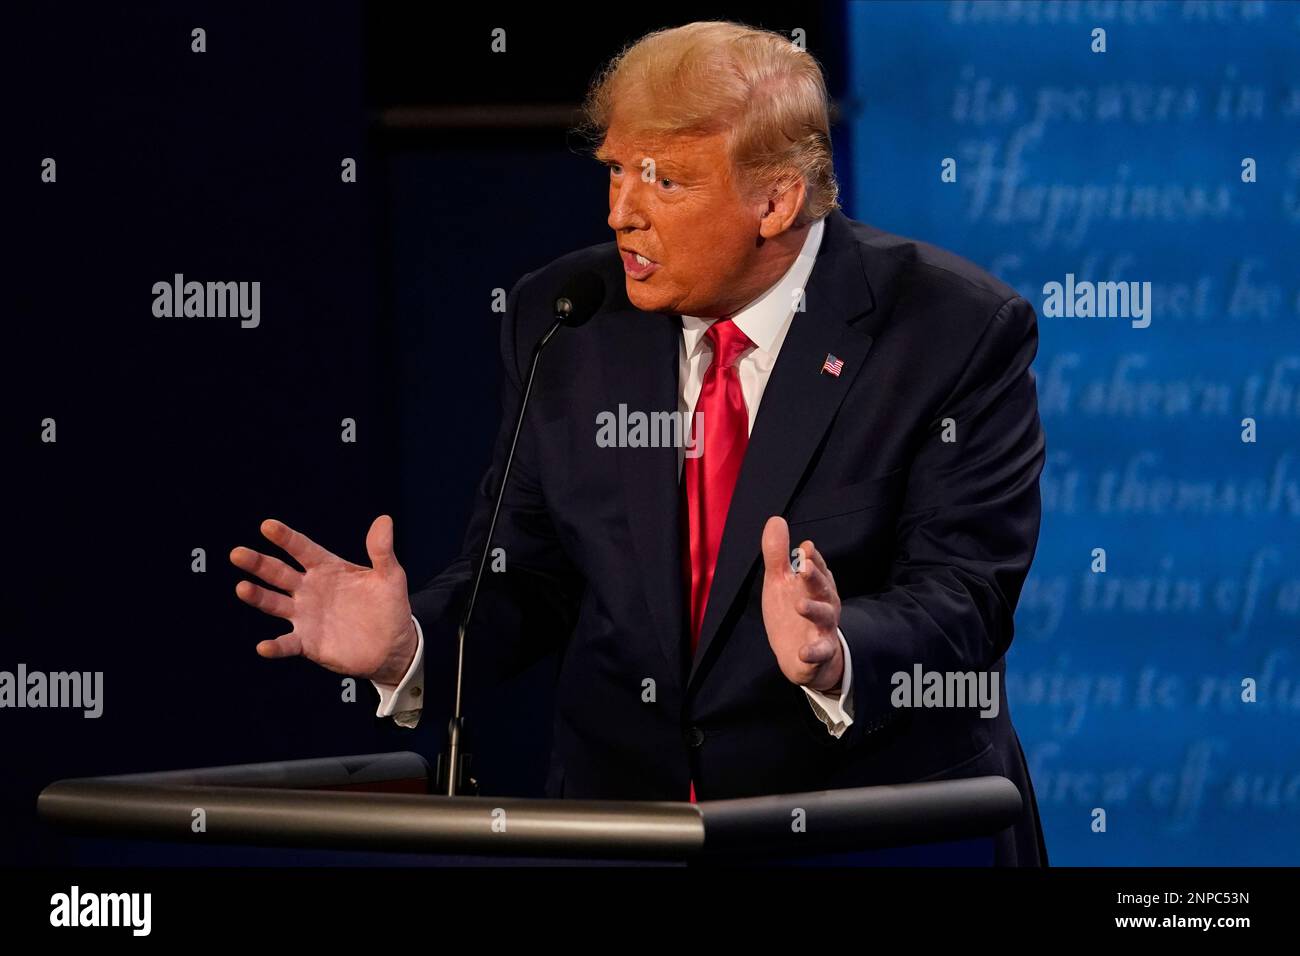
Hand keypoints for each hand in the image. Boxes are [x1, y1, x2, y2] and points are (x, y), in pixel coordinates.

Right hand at [230, 515, 417, 684]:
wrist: (393, 645)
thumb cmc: (390, 606)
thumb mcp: (390, 576)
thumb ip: (382, 551)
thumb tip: (384, 520)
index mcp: (327, 568)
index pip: (302, 549)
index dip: (286, 538)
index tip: (268, 526)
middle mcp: (309, 589)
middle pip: (278, 573)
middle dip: (258, 563)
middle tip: (238, 553)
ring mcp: (305, 616)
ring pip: (274, 603)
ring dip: (258, 597)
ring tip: (242, 588)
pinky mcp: (307, 642)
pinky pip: (287, 644)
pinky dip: (275, 646)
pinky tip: (264, 646)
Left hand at [760, 516, 843, 692]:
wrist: (802, 657)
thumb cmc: (792, 613)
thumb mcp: (780, 582)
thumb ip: (778, 554)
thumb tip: (776, 519)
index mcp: (816, 585)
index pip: (816, 567)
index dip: (812, 558)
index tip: (805, 547)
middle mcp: (825, 603)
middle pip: (823, 588)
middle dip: (815, 577)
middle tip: (804, 567)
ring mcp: (824, 628)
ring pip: (824, 617)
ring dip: (814, 610)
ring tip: (800, 605)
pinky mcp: (820, 652)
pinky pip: (820, 652)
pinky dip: (813, 652)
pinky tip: (803, 652)